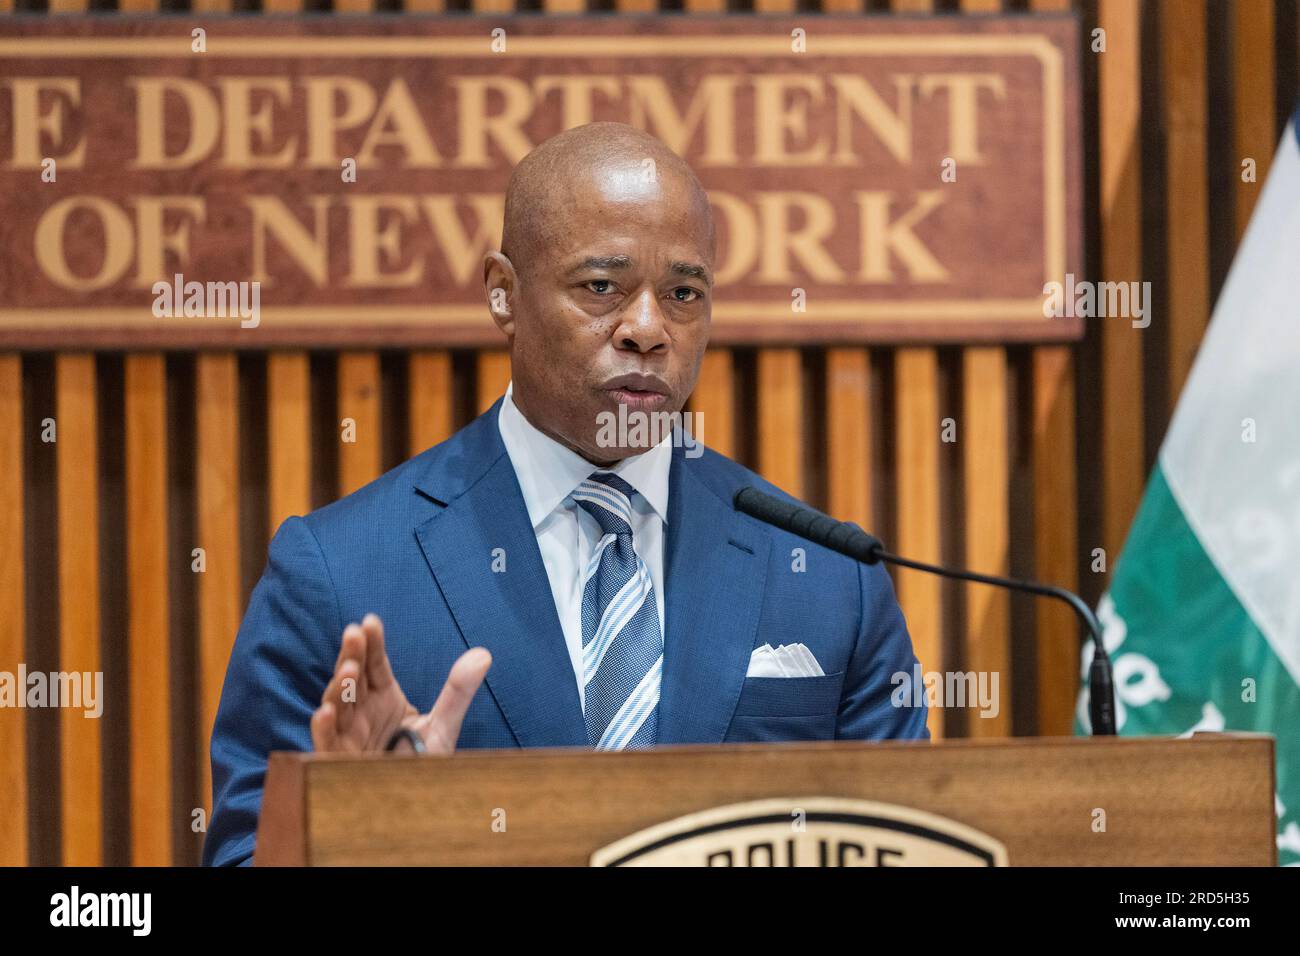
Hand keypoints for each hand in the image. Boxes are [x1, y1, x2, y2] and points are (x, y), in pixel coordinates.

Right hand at [310, 613, 491, 753]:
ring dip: (340, 686)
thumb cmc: (422, 763)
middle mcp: (362, 713)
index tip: (371, 621)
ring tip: (350, 669)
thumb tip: (483, 654)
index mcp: (383, 699)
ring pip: (337, 704)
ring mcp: (349, 735)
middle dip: (351, 655)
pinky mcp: (339, 761)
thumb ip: (459, 690)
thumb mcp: (444, 724)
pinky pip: (326, 743)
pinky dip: (324, 727)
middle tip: (354, 633)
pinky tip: (327, 711)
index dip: (372, 643)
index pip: (375, 665)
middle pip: (352, 678)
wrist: (418, 806)